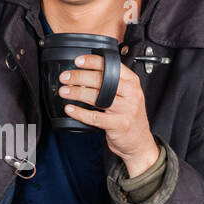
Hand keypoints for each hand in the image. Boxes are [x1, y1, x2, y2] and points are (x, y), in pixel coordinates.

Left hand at [59, 54, 159, 176]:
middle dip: (79, 77)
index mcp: (132, 82)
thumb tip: (86, 73)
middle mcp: (131, 94)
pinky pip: (95, 117)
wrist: (139, 142)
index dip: (93, 61)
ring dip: (77, 93)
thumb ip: (113, 83)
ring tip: (64, 91)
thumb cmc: (129, 116)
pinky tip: (70, 109)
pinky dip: (80, 112)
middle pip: (102, 80)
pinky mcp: (119, 125)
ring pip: (97, 97)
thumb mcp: (128, 95)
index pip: (112, 66)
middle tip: (65, 77)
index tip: (78, 61)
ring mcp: (126, 110)